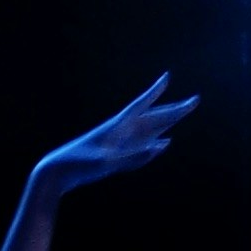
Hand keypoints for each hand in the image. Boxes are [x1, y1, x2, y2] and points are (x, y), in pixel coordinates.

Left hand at [36, 73, 196, 192]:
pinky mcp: (117, 155)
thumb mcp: (107, 162)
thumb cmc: (79, 164)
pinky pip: (142, 147)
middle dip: (174, 109)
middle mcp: (121, 132)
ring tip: (182, 112)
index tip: (166, 76)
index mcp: (116, 127)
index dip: (154, 91)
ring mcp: (120, 143)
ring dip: (167, 122)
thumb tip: (164, 145)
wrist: (56, 174)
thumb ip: (135, 155)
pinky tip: (162, 143)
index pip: (140, 104)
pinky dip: (154, 145)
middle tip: (195, 100)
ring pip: (150, 130)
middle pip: (153, 117)